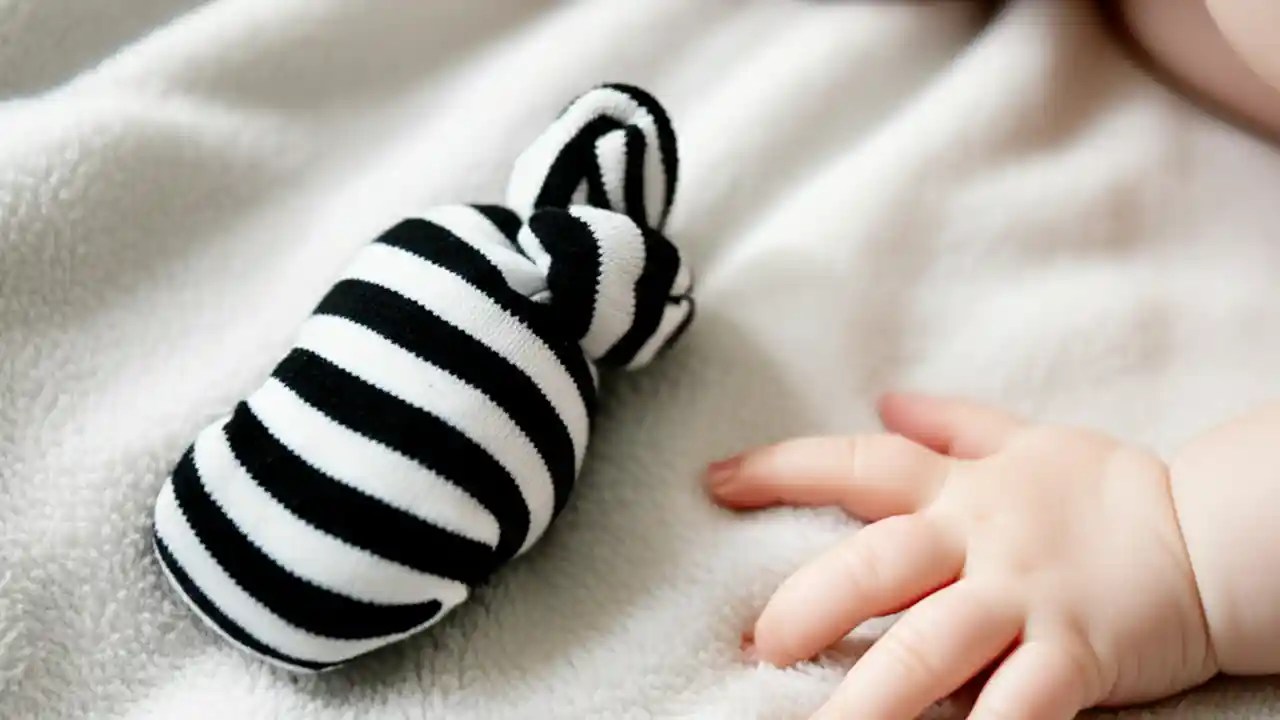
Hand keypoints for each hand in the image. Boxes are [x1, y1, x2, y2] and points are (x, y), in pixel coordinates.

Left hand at [706, 393, 1216, 718]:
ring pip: (932, 645)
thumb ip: (951, 425)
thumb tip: (884, 401)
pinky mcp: (1074, 655)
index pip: (858, 465)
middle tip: (757, 642)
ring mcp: (1026, 600)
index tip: (715, 480)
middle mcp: (981, 541)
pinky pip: (1020, 704)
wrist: (1209, 537)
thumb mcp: (1025, 440)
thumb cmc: (1107, 490)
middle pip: (879, 564)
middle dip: (812, 602)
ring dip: (870, 693)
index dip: (783, 468)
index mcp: (961, 489)